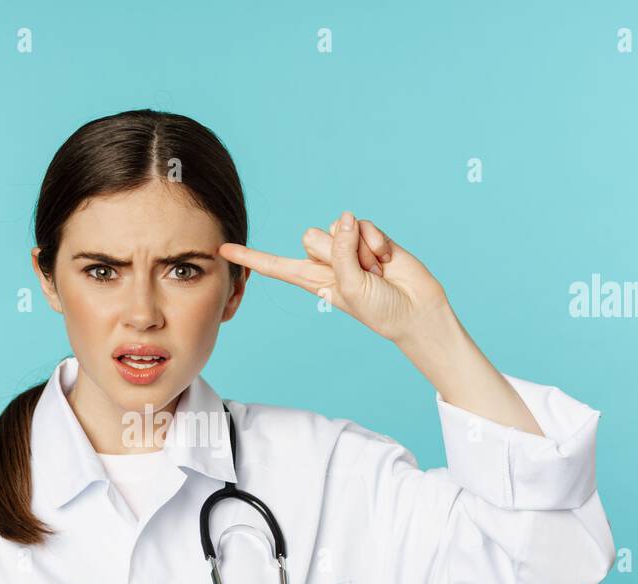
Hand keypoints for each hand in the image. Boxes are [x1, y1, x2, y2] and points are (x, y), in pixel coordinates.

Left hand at [218, 210, 452, 344]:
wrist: (415, 310)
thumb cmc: (380, 310)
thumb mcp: (350, 288)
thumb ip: (342, 252)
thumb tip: (345, 218)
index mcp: (312, 280)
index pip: (275, 266)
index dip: (251, 258)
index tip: (223, 249)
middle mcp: (326, 261)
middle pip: (310, 238)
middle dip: (334, 252)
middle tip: (358, 274)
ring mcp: (348, 247)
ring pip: (336, 228)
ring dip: (358, 249)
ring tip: (374, 270)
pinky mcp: (368, 236)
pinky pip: (361, 225)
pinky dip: (375, 242)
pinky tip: (386, 259)